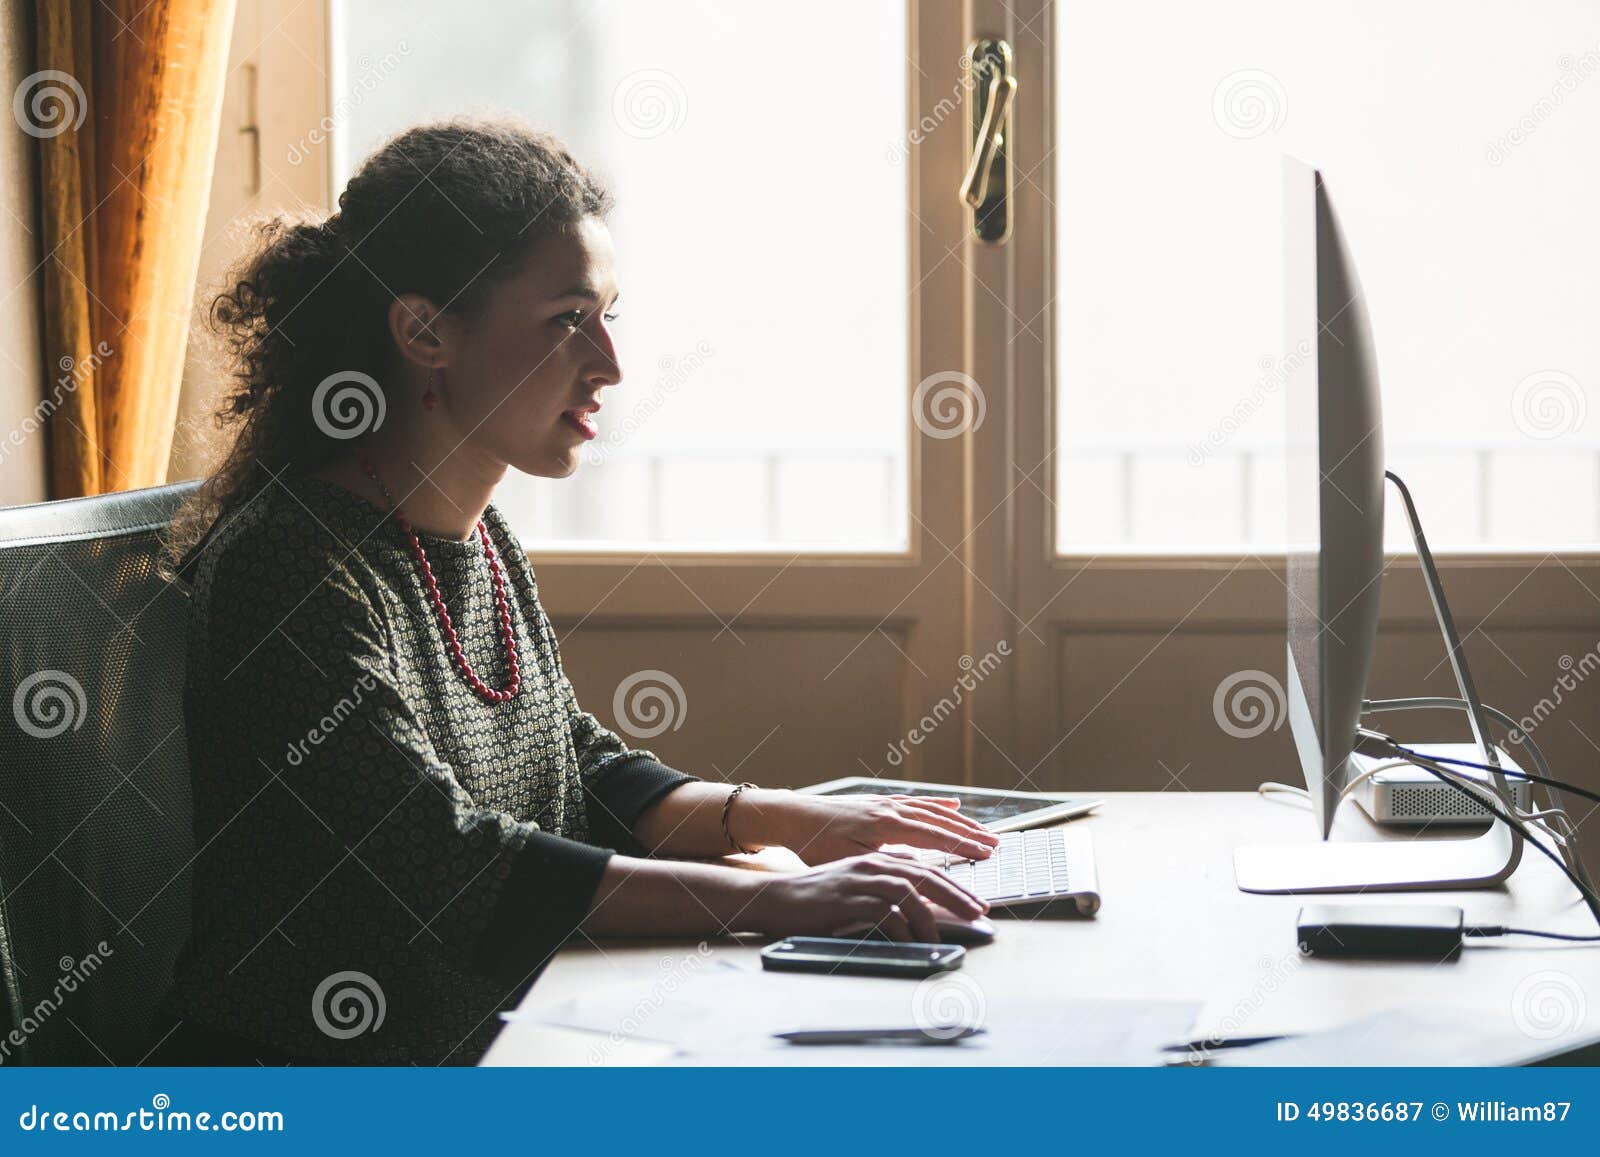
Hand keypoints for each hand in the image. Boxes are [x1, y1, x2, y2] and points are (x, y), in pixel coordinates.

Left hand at [743, 790, 998, 865]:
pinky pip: (917, 802)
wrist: (795, 816)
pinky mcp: (881, 803)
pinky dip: (938, 804)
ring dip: (960, 821)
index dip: (962, 847)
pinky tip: (952, 805)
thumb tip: (919, 870)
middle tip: (997, 844)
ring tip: (984, 829)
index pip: (934, 838)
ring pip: (932, 811)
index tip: (986, 853)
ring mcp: (887, 804)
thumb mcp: (850, 862)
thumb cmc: (817, 845)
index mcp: (886, 827)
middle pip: (939, 823)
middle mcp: (891, 811)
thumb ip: (886, 864)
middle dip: (970, 834)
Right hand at [746, 852, 988, 940]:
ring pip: (909, 892)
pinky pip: (885, 913)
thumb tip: (917, 906)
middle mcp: (873, 864)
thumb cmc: (817, 899)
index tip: (976, 903)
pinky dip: (903, 928)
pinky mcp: (847, 899)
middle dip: (957, 896)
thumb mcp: (856, 889)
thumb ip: (884, 889)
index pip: (926, 869)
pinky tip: (912, 941)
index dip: (955, 885)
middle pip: (926, 876)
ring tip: (945, 936)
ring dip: (932, 916)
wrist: (776, 898)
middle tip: (979, 914)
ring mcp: (860, 880)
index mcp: (878, 860)